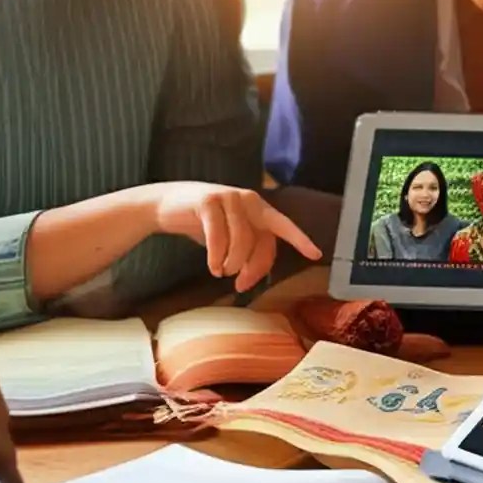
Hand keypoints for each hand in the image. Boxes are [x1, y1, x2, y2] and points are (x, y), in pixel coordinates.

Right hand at [152, 182, 322, 291]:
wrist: (167, 204)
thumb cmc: (205, 223)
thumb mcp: (231, 236)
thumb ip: (249, 248)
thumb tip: (255, 276)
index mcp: (260, 208)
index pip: (284, 226)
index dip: (300, 240)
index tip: (315, 254)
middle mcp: (249, 200)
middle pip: (262, 240)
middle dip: (254, 267)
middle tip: (240, 285)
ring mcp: (229, 198)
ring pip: (241, 240)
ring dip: (232, 263)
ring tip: (221, 272)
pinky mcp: (208, 201)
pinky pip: (218, 236)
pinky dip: (216, 256)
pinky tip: (213, 267)